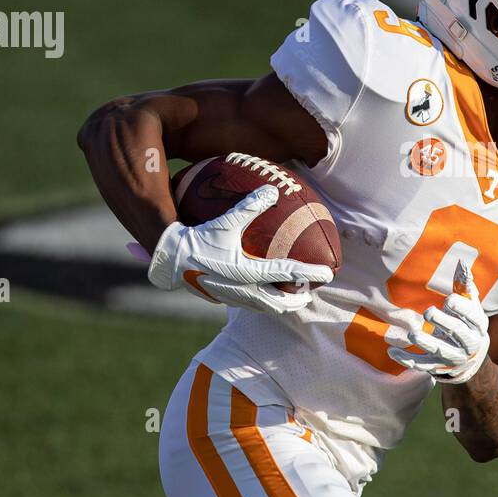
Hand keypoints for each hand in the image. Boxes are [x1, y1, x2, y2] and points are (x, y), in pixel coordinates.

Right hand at [147, 185, 333, 313]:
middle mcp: (243, 290)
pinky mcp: (223, 299)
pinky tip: (263, 293)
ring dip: (281, 304)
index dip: (309, 273)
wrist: (170, 259)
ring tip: (292, 298)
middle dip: (297, 300)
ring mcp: (233, 298)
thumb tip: (272, 189)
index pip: (287, 274)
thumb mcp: (225, 222)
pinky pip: (250, 304)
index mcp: (247, 271)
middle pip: (279, 302)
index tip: (327, 274)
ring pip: (265, 307)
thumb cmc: (198, 238)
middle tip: (310, 294)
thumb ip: (249, 206)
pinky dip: (263, 301)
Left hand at [390, 261, 489, 383]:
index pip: (473, 316)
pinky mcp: (438, 367)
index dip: (462, 308)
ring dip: (426, 343)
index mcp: (478, 324)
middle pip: (458, 333)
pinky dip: (407, 360)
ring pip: (440, 351)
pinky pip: (422, 365)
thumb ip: (464, 285)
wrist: (471, 356)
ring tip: (413, 334)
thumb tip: (462, 263)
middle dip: (443, 323)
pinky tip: (392, 351)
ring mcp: (454, 357)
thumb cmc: (467, 321)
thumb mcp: (470, 304)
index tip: (448, 299)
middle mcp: (469, 343)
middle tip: (428, 312)